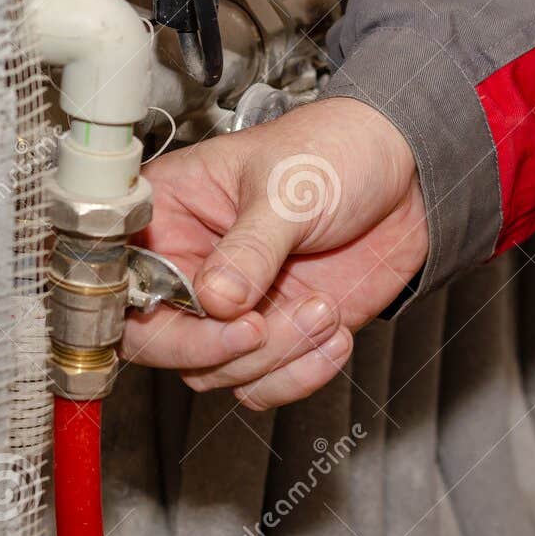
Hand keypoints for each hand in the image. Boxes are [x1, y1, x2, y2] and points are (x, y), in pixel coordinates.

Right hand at [121, 96, 426, 408]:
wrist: (409, 175)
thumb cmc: (337, 151)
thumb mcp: (290, 189)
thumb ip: (251, 248)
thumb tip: (214, 300)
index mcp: (169, 212)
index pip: (125, 278)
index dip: (152, 310)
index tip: (209, 309)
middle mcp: (190, 265)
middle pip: (161, 342)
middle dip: (219, 347)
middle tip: (262, 325)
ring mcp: (230, 306)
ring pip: (215, 372)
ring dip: (275, 357)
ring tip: (321, 310)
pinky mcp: (272, 333)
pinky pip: (263, 384)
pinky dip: (300, 373)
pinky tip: (333, 331)